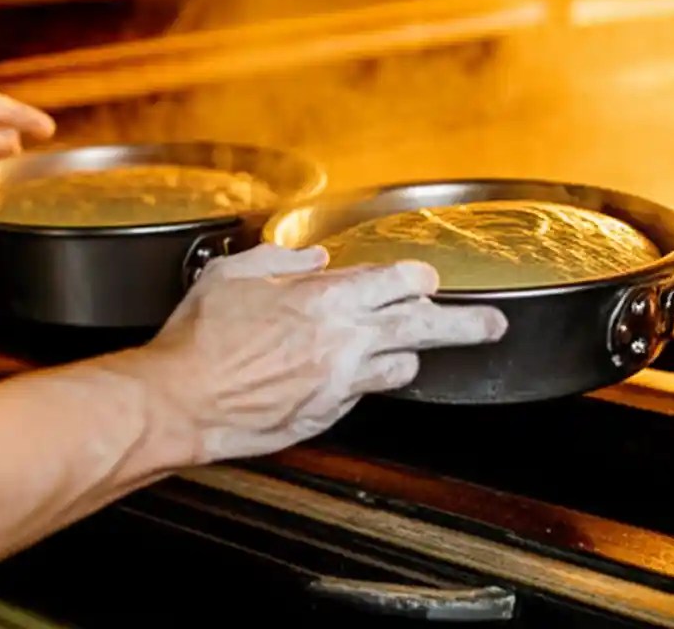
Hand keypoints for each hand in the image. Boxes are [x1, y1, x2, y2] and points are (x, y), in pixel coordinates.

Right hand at [145, 244, 507, 462]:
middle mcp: (343, 340)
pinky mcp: (327, 415)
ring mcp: (340, 382)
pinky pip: (363, 395)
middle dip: (467, 323)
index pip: (396, 279)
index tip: (425, 277)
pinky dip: (366, 381)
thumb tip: (311, 259)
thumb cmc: (199, 339)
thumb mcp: (232, 275)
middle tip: (493, 324)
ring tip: (418, 353)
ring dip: (411, 355)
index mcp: (324, 298)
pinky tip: (355, 377)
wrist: (180, 401)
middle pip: (424, 325)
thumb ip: (281, 261)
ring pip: (402, 366)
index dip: (416, 276)